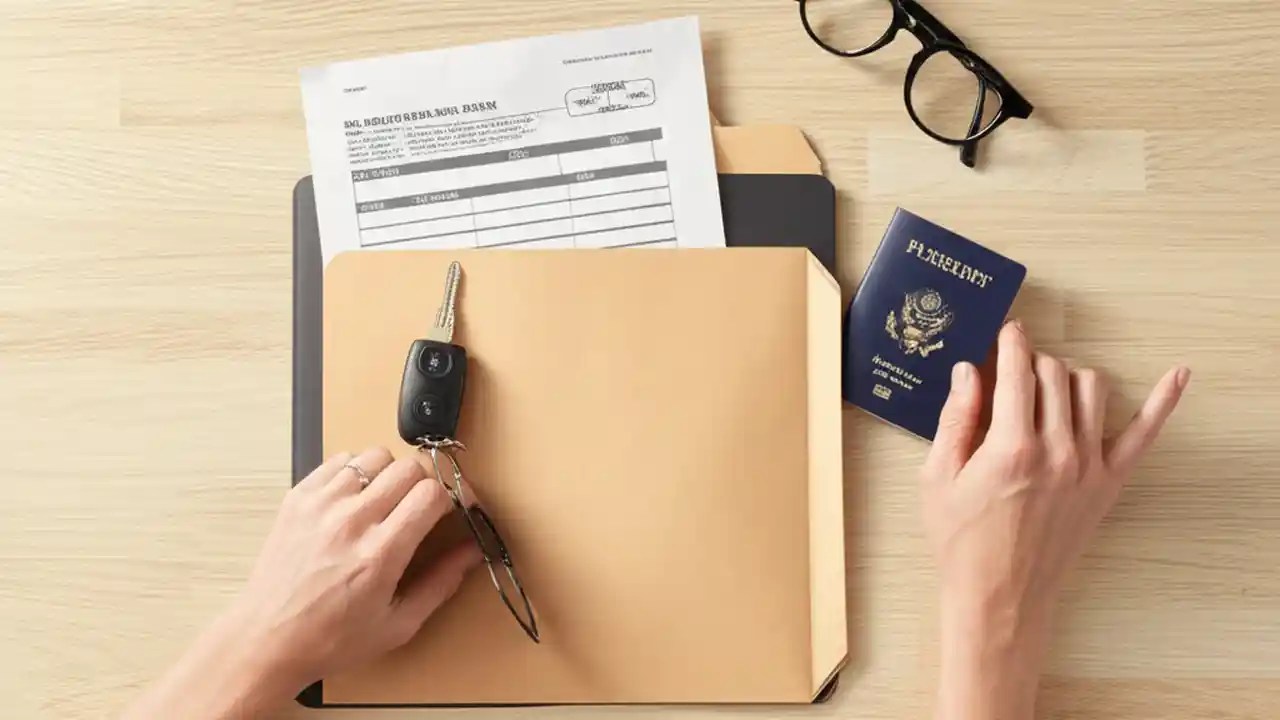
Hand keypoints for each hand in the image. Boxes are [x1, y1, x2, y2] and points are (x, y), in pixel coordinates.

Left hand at [123, 448, 480, 719]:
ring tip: (386, 502)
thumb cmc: (331, 639)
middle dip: (425, 485)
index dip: (453, 496)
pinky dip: (355, 472)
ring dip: (390, 475)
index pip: (431, 494)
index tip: (456, 506)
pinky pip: (339, 461)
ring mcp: (321, 506)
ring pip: (375, 457)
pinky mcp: (298, 499)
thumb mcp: (398, 624)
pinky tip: (355, 499)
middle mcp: (351, 522)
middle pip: (408, 468)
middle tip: (420, 509)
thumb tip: (472, 552)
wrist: (267, 640)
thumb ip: (441, 583)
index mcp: (380, 554)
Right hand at [923, 321, 1188, 719]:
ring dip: (1067, 377)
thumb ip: (955, 419)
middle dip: (1032, 362)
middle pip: (1053, 374)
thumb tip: (969, 371)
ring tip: (1047, 388)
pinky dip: (1162, 402)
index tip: (1007, 330)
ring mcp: (1088, 467)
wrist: (1000, 597)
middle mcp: (1056, 451)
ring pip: (1090, 389)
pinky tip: (1177, 375)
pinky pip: (1143, 435)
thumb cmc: (962, 541)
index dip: (1011, 343)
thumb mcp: (937, 478)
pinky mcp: (1108, 484)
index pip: (1017, 373)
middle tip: (1014, 371)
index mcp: (1010, 448)